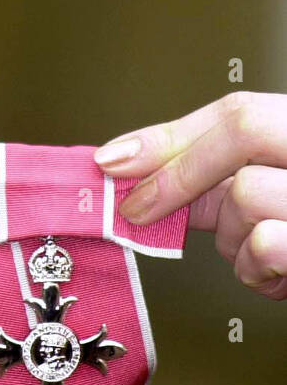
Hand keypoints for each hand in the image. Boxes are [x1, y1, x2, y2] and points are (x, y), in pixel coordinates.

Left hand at [93, 91, 286, 300]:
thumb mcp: (271, 191)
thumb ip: (214, 177)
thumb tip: (133, 172)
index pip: (239, 112)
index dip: (171, 136)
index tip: (114, 162)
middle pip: (242, 135)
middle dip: (181, 177)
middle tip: (141, 210)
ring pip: (249, 196)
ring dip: (234, 238)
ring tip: (260, 249)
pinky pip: (268, 245)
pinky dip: (257, 268)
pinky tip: (279, 272)